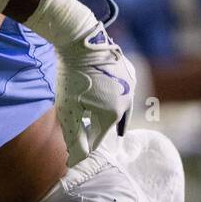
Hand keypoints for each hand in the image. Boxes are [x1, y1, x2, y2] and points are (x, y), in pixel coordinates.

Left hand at [54, 25, 135, 166]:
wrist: (81, 42)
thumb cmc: (72, 77)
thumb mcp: (69, 109)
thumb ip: (75, 136)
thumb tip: (78, 159)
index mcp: (113, 114)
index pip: (98, 138)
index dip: (85, 146)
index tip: (75, 154)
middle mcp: (128, 102)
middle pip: (110, 123)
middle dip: (97, 130)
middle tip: (88, 139)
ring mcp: (132, 85)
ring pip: (120, 107)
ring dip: (109, 114)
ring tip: (104, 124)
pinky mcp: (130, 71)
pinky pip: (124, 90)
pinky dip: (116, 97)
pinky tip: (112, 98)